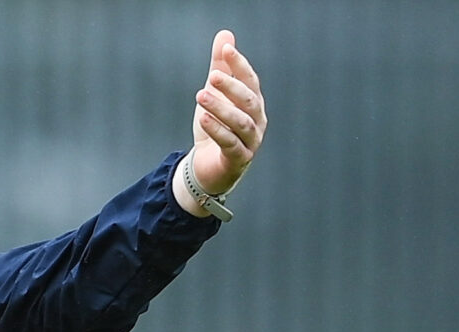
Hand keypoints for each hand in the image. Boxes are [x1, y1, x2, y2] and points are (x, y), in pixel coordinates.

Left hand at [185, 31, 264, 198]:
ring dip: (221, 108)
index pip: (250, 80)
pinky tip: (203, 119)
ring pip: (240, 122)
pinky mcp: (239, 159)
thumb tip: (225, 35)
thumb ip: (221, 67)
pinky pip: (230, 143)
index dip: (239, 64)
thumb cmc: (216, 128)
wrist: (208, 168)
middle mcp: (257, 120)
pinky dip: (217, 130)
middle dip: (231, 87)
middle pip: (249, 100)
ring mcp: (251, 141)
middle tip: (212, 76)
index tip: (226, 49)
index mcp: (253, 103)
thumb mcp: (215, 95)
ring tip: (200, 96)